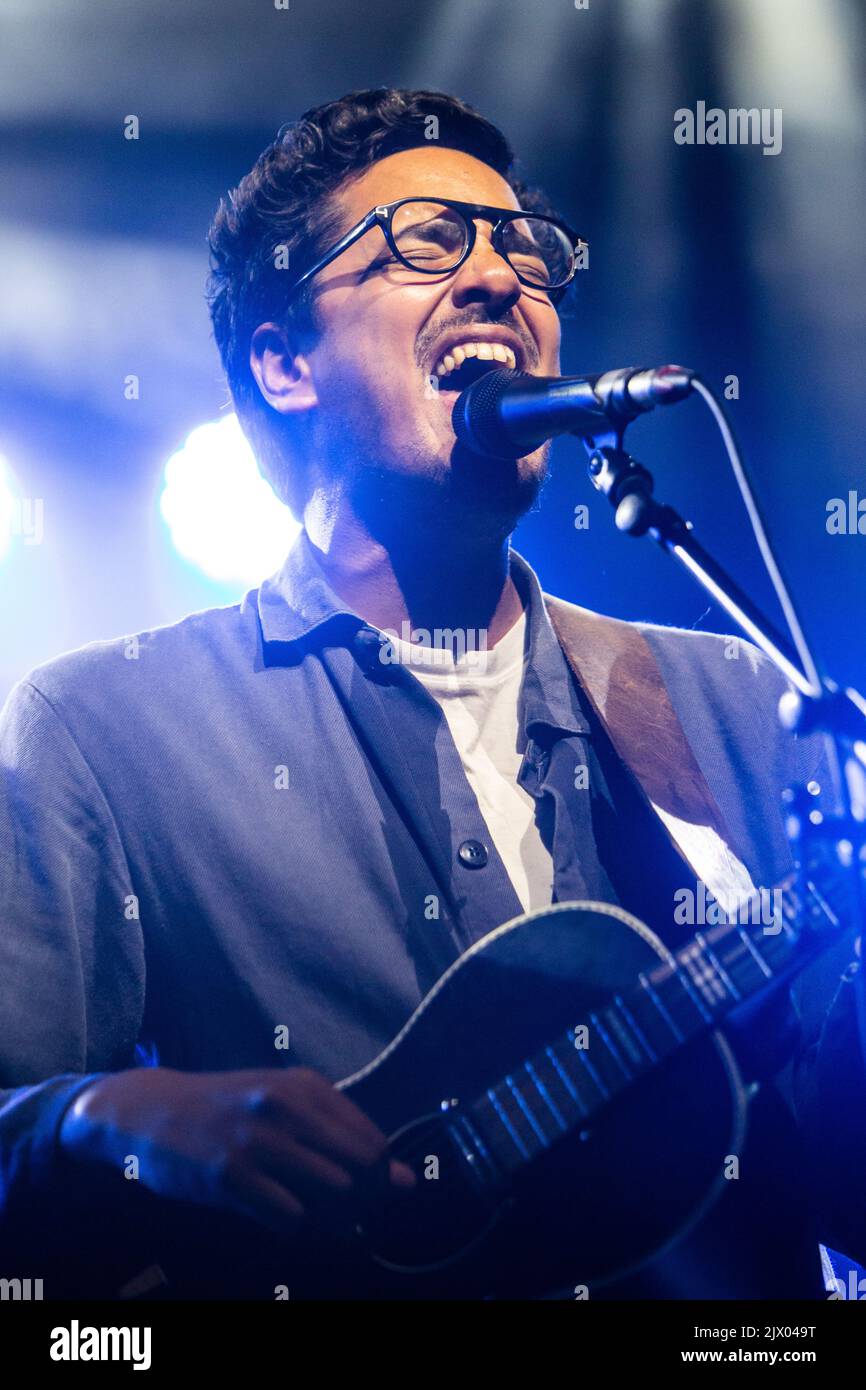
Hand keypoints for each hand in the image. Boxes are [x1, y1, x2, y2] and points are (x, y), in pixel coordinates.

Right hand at [58, 1066, 415, 1234]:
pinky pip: (288, 1218)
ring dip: (329, 1218)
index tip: (364, 1195)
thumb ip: (343, 1139)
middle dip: (362, 1203)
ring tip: (306, 1212)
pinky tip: (271, 1212)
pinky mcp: (230, 1174)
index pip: (375, 1144)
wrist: (149, 1109)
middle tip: (341, 1214)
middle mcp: (287, 1106)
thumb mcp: (284, 1106)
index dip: (379, 1181)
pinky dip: (289, 1226)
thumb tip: (408, 1182)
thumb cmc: (226, 1110)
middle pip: (363, 1170)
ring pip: (333, 1194)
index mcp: (306, 1087)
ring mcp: (258, 1139)